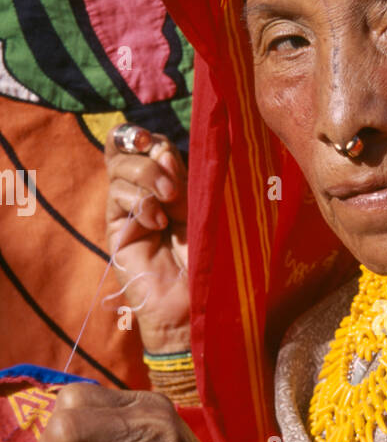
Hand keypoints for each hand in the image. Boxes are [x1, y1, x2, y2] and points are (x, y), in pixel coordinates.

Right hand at [105, 126, 189, 354]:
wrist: (201, 304)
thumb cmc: (215, 260)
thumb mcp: (208, 210)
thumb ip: (188, 178)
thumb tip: (162, 149)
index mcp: (173, 183)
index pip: (150, 144)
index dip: (149, 137)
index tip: (160, 142)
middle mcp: (148, 192)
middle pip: (125, 146)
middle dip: (144, 148)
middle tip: (169, 171)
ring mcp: (130, 210)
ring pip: (118, 166)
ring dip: (144, 173)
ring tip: (169, 200)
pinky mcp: (117, 230)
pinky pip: (116, 196)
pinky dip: (137, 201)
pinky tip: (157, 223)